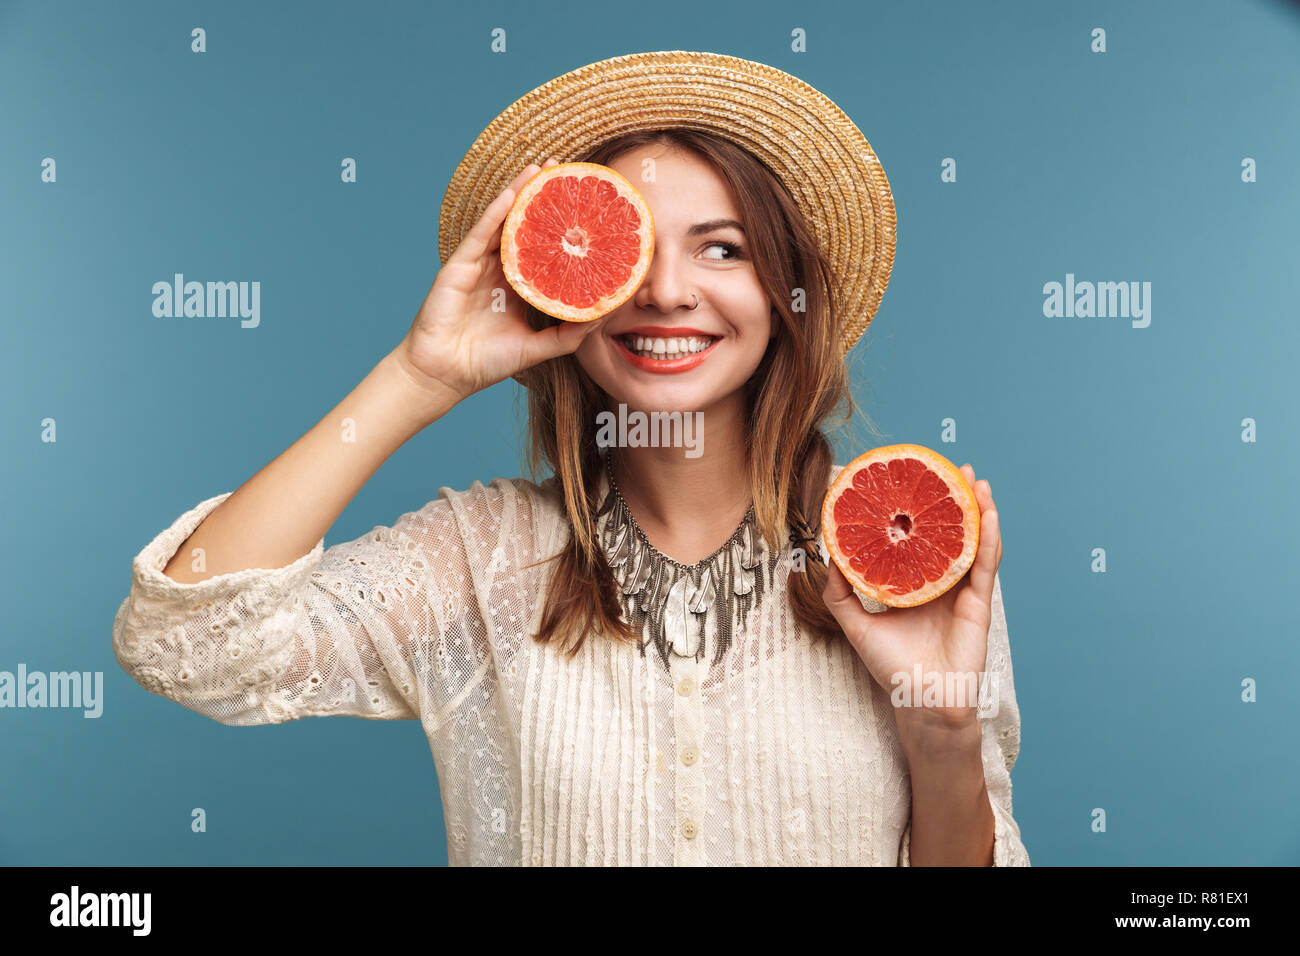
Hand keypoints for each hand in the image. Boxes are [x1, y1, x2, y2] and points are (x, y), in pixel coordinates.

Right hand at [394, 156, 606, 401]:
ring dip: (519, 193)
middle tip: (563, 171)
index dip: (559, 227)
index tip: (582, 207)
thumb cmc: (486, 362)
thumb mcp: (538, 348)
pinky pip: (480, 235)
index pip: (542, 249)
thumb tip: (603, 316)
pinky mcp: (459, 266)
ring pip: (502, 222)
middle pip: (523, 227)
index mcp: (517, 286)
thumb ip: (568, 334)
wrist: (446, 375)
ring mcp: (478, 265)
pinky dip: (496, 214)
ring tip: (539, 168)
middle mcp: (498, 270)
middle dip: (541, 198)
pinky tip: (512, 194)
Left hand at [822, 463, 1001, 730]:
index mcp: (916, 585)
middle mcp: (941, 583)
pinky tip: (988, 515)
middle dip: (952, 500)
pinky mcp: (979, 605)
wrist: (920, 701)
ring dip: (977, 510)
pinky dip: (988, 538)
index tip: (912, 482)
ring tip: (973, 480)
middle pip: (950, 533)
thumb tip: (828, 557)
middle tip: (950, 467)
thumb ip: (841, 593)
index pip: (919, 539)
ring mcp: (963, 592)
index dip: (918, 512)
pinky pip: (985, 565)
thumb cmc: (891, 668)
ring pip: (973, 542)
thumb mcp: (856, 624)